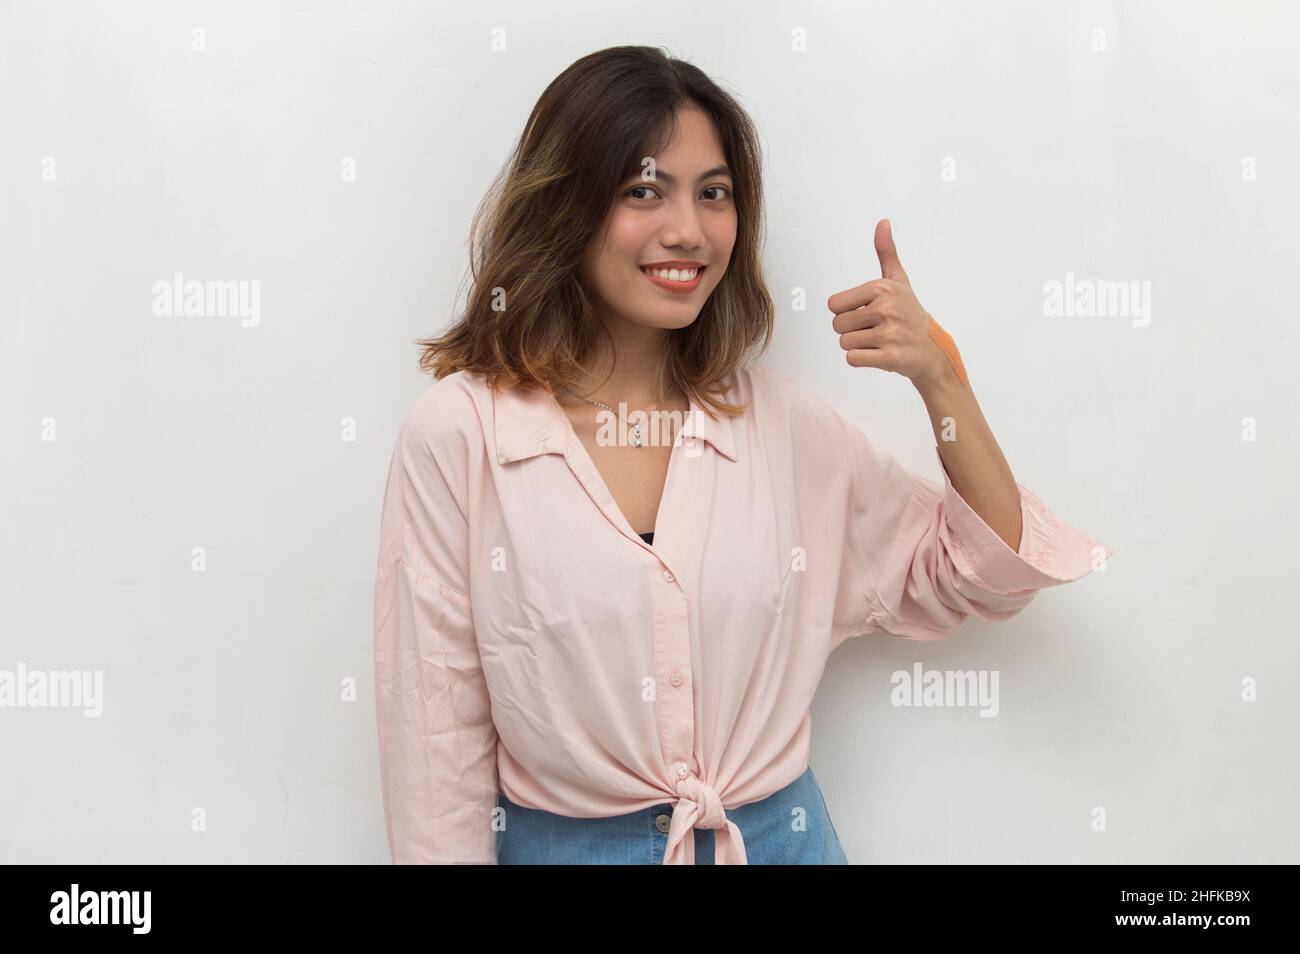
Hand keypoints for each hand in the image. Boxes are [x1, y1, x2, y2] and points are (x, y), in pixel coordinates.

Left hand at [827, 219, 953, 386]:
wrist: (932, 349)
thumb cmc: (909, 312)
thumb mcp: (898, 280)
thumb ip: (886, 252)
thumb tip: (883, 222)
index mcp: (881, 288)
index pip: (834, 305)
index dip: (846, 312)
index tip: (867, 313)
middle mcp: (886, 309)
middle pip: (837, 326)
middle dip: (852, 331)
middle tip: (875, 330)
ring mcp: (889, 334)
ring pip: (844, 343)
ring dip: (858, 346)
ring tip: (880, 341)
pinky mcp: (890, 357)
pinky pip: (853, 359)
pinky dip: (862, 360)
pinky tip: (881, 354)